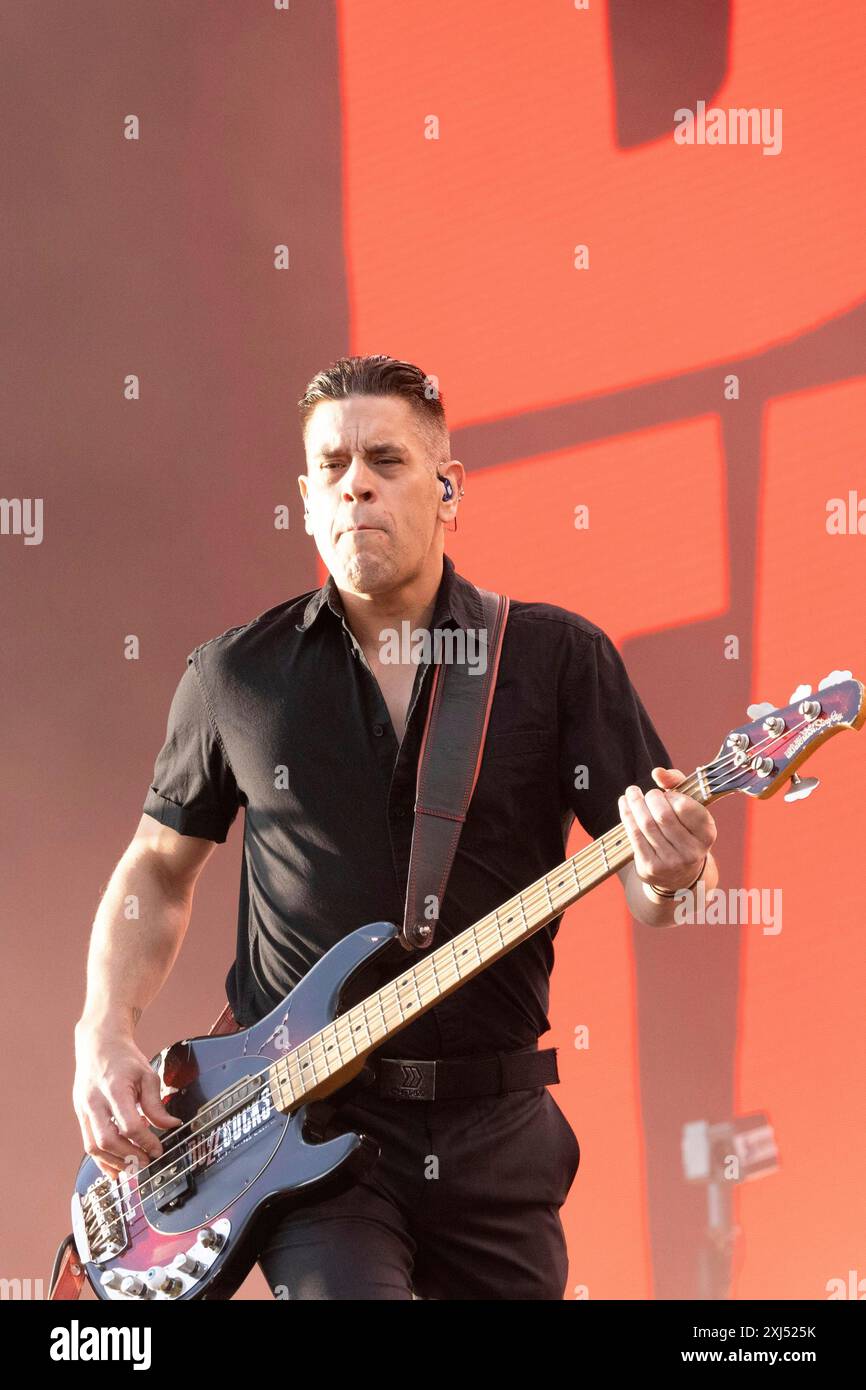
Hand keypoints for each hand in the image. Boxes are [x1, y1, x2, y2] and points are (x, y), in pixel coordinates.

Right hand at [73, 1021, 182, 1179]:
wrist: (98, 1044)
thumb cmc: (124, 1059)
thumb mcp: (147, 1075)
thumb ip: (156, 1104)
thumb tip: (170, 1126)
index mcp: (114, 1089)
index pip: (129, 1124)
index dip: (145, 1141)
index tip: (158, 1149)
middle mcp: (94, 1101)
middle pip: (106, 1140)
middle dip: (128, 1157)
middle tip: (146, 1163)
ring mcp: (84, 1109)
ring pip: (93, 1146)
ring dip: (114, 1162)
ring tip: (133, 1168)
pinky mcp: (80, 1115)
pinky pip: (88, 1143)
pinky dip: (101, 1160)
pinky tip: (115, 1169)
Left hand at [617, 767, 716, 892]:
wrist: (679, 874)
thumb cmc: (684, 831)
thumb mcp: (690, 808)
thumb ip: (677, 783)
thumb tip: (658, 772)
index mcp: (707, 834)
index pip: (685, 807)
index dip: (671, 796)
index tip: (666, 794)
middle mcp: (692, 851)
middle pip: (663, 815)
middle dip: (651, 798)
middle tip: (647, 793)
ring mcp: (671, 862)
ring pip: (646, 824)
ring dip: (635, 803)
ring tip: (631, 793)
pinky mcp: (651, 867)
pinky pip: (634, 835)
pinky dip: (626, 815)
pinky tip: (624, 804)